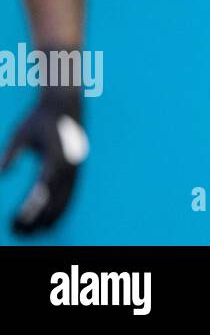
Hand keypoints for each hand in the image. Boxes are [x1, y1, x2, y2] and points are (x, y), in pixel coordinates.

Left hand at [1, 88, 86, 234]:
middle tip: (17, 229)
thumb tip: (2, 173)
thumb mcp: (20, 133)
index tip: (19, 215)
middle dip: (38, 217)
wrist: (66, 105)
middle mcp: (70, 165)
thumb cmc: (40, 119)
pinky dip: (59, 211)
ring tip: (30, 231)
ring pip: (65, 202)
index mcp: (57, 155)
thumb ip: (10, 153)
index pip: (45, 185)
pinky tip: (46, 221)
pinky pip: (69, 197)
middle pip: (57, 199)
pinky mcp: (76, 171)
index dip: (33, 203)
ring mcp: (75, 169)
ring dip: (48, 218)